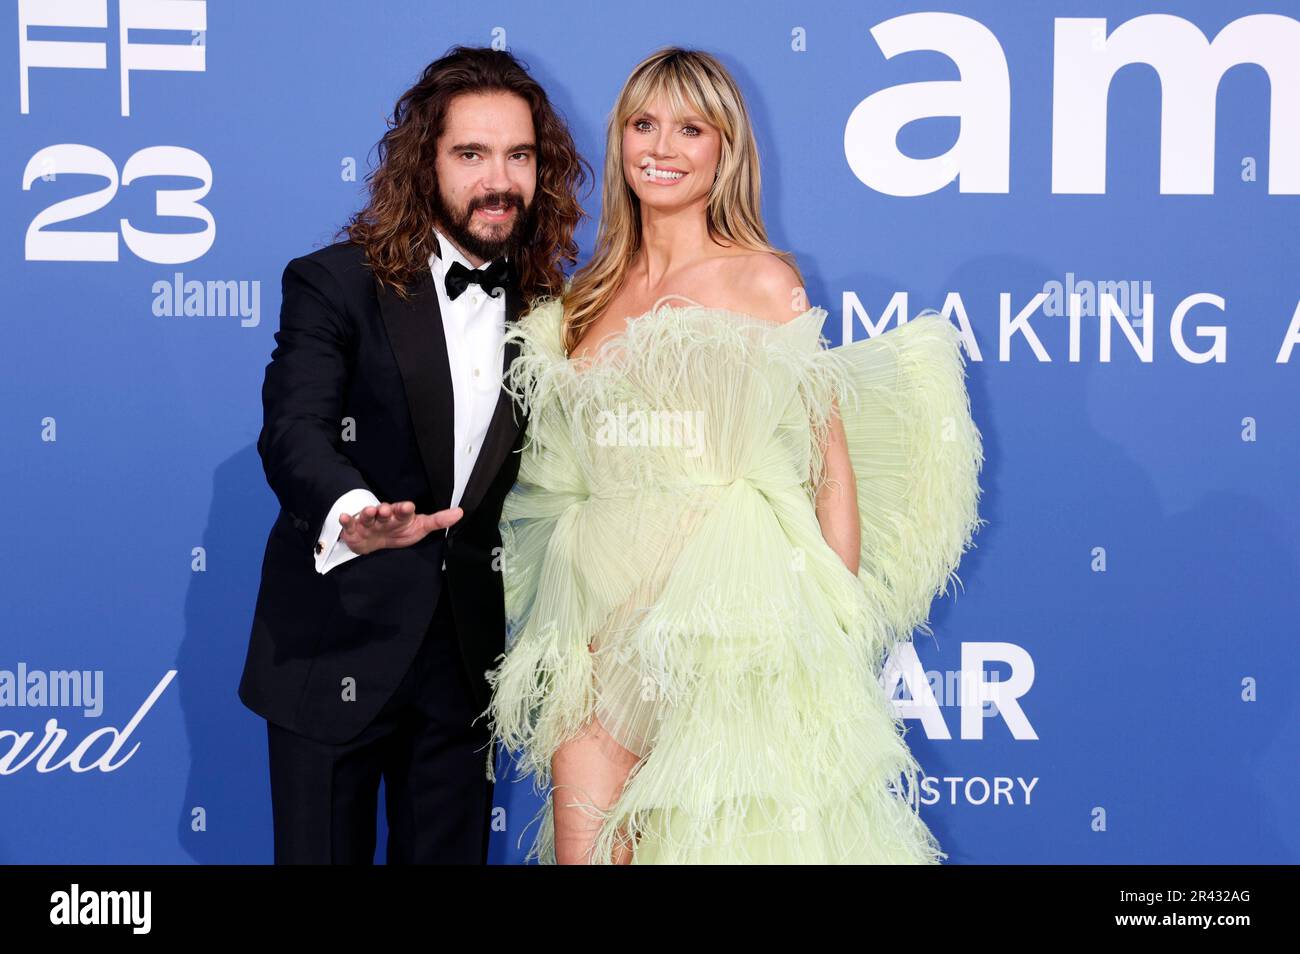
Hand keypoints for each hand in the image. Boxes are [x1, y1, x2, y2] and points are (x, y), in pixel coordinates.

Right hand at [338, 501, 462, 555]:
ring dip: (368, 513)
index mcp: (400, 516)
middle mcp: (384, 516)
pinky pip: (350, 525)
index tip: (409, 506)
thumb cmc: (398, 531)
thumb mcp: (420, 527)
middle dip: (386, 510)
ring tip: (369, 511)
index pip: (404, 511)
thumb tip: (460, 512)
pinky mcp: (354, 530)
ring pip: (367, 516)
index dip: (405, 509)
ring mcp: (368, 522)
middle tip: (386, 509)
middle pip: (385, 512)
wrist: (373, 541)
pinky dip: (346, 521)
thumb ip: (438, 520)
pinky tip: (344, 517)